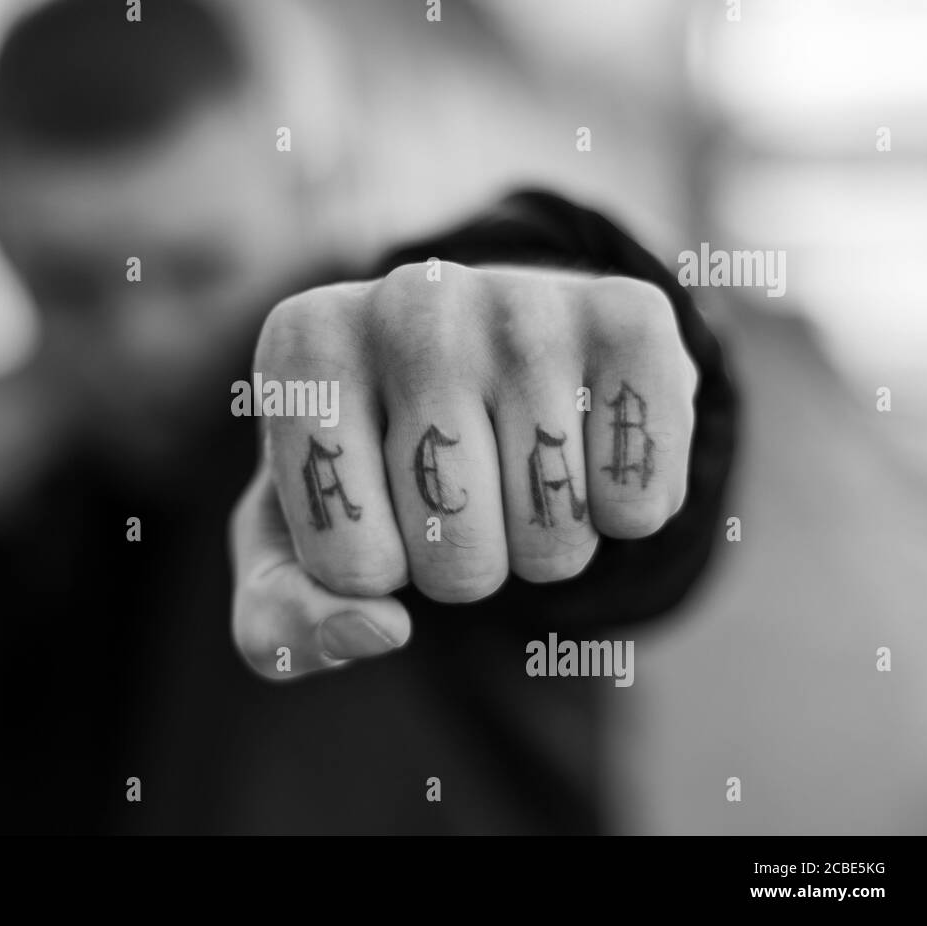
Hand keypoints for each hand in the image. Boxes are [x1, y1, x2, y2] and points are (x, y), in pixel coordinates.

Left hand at [230, 262, 697, 678]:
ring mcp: (520, 297)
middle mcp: (405, 299)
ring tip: (517, 471)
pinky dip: (625, 516)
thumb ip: (286, 619)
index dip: (375, 573)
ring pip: (551, 533)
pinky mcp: (627, 313)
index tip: (374, 502)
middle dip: (463, 569)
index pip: (349, 565)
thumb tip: (376, 630)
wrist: (490, 362)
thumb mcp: (297, 547)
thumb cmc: (376, 464)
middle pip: (456, 556)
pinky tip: (587, 450)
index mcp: (305, 348)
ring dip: (543, 547)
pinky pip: (640, 498)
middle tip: (458, 495)